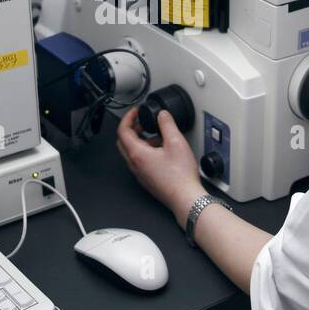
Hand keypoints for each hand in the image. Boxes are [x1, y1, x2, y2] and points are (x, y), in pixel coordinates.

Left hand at [116, 108, 205, 227]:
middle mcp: (135, 165)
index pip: (123, 130)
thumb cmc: (181, 176)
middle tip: (143, 121)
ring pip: (132, 152)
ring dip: (140, 140)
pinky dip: (146, 151)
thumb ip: (167, 124)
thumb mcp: (176, 142)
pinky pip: (140, 161)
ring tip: (157, 135)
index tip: (136, 111)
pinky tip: (162, 150)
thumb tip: (162, 115)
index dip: (128, 117)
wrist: (185, 198)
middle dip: (132, 128)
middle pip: (124, 141)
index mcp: (137, 154)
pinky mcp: (147, 179)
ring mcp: (140, 173)